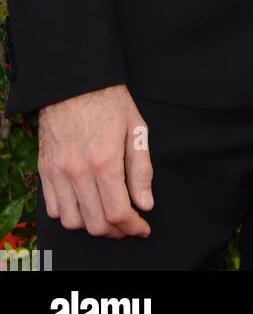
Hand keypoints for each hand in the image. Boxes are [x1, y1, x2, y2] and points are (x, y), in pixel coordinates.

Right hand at [39, 85, 153, 237]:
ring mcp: (59, 172)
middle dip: (116, 231)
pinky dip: (69, 214)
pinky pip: (52, 207)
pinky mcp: (45, 169)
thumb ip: (141, 169)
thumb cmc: (109, 101)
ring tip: (106, 217)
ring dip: (91, 225)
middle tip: (127, 225)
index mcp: (105, 161)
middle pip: (96, 223)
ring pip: (72, 221)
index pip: (119, 212)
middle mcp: (78, 171)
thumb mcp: (136, 129)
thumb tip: (145, 203)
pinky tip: (84, 205)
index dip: (133, 227)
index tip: (142, 227)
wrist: (74, 81)